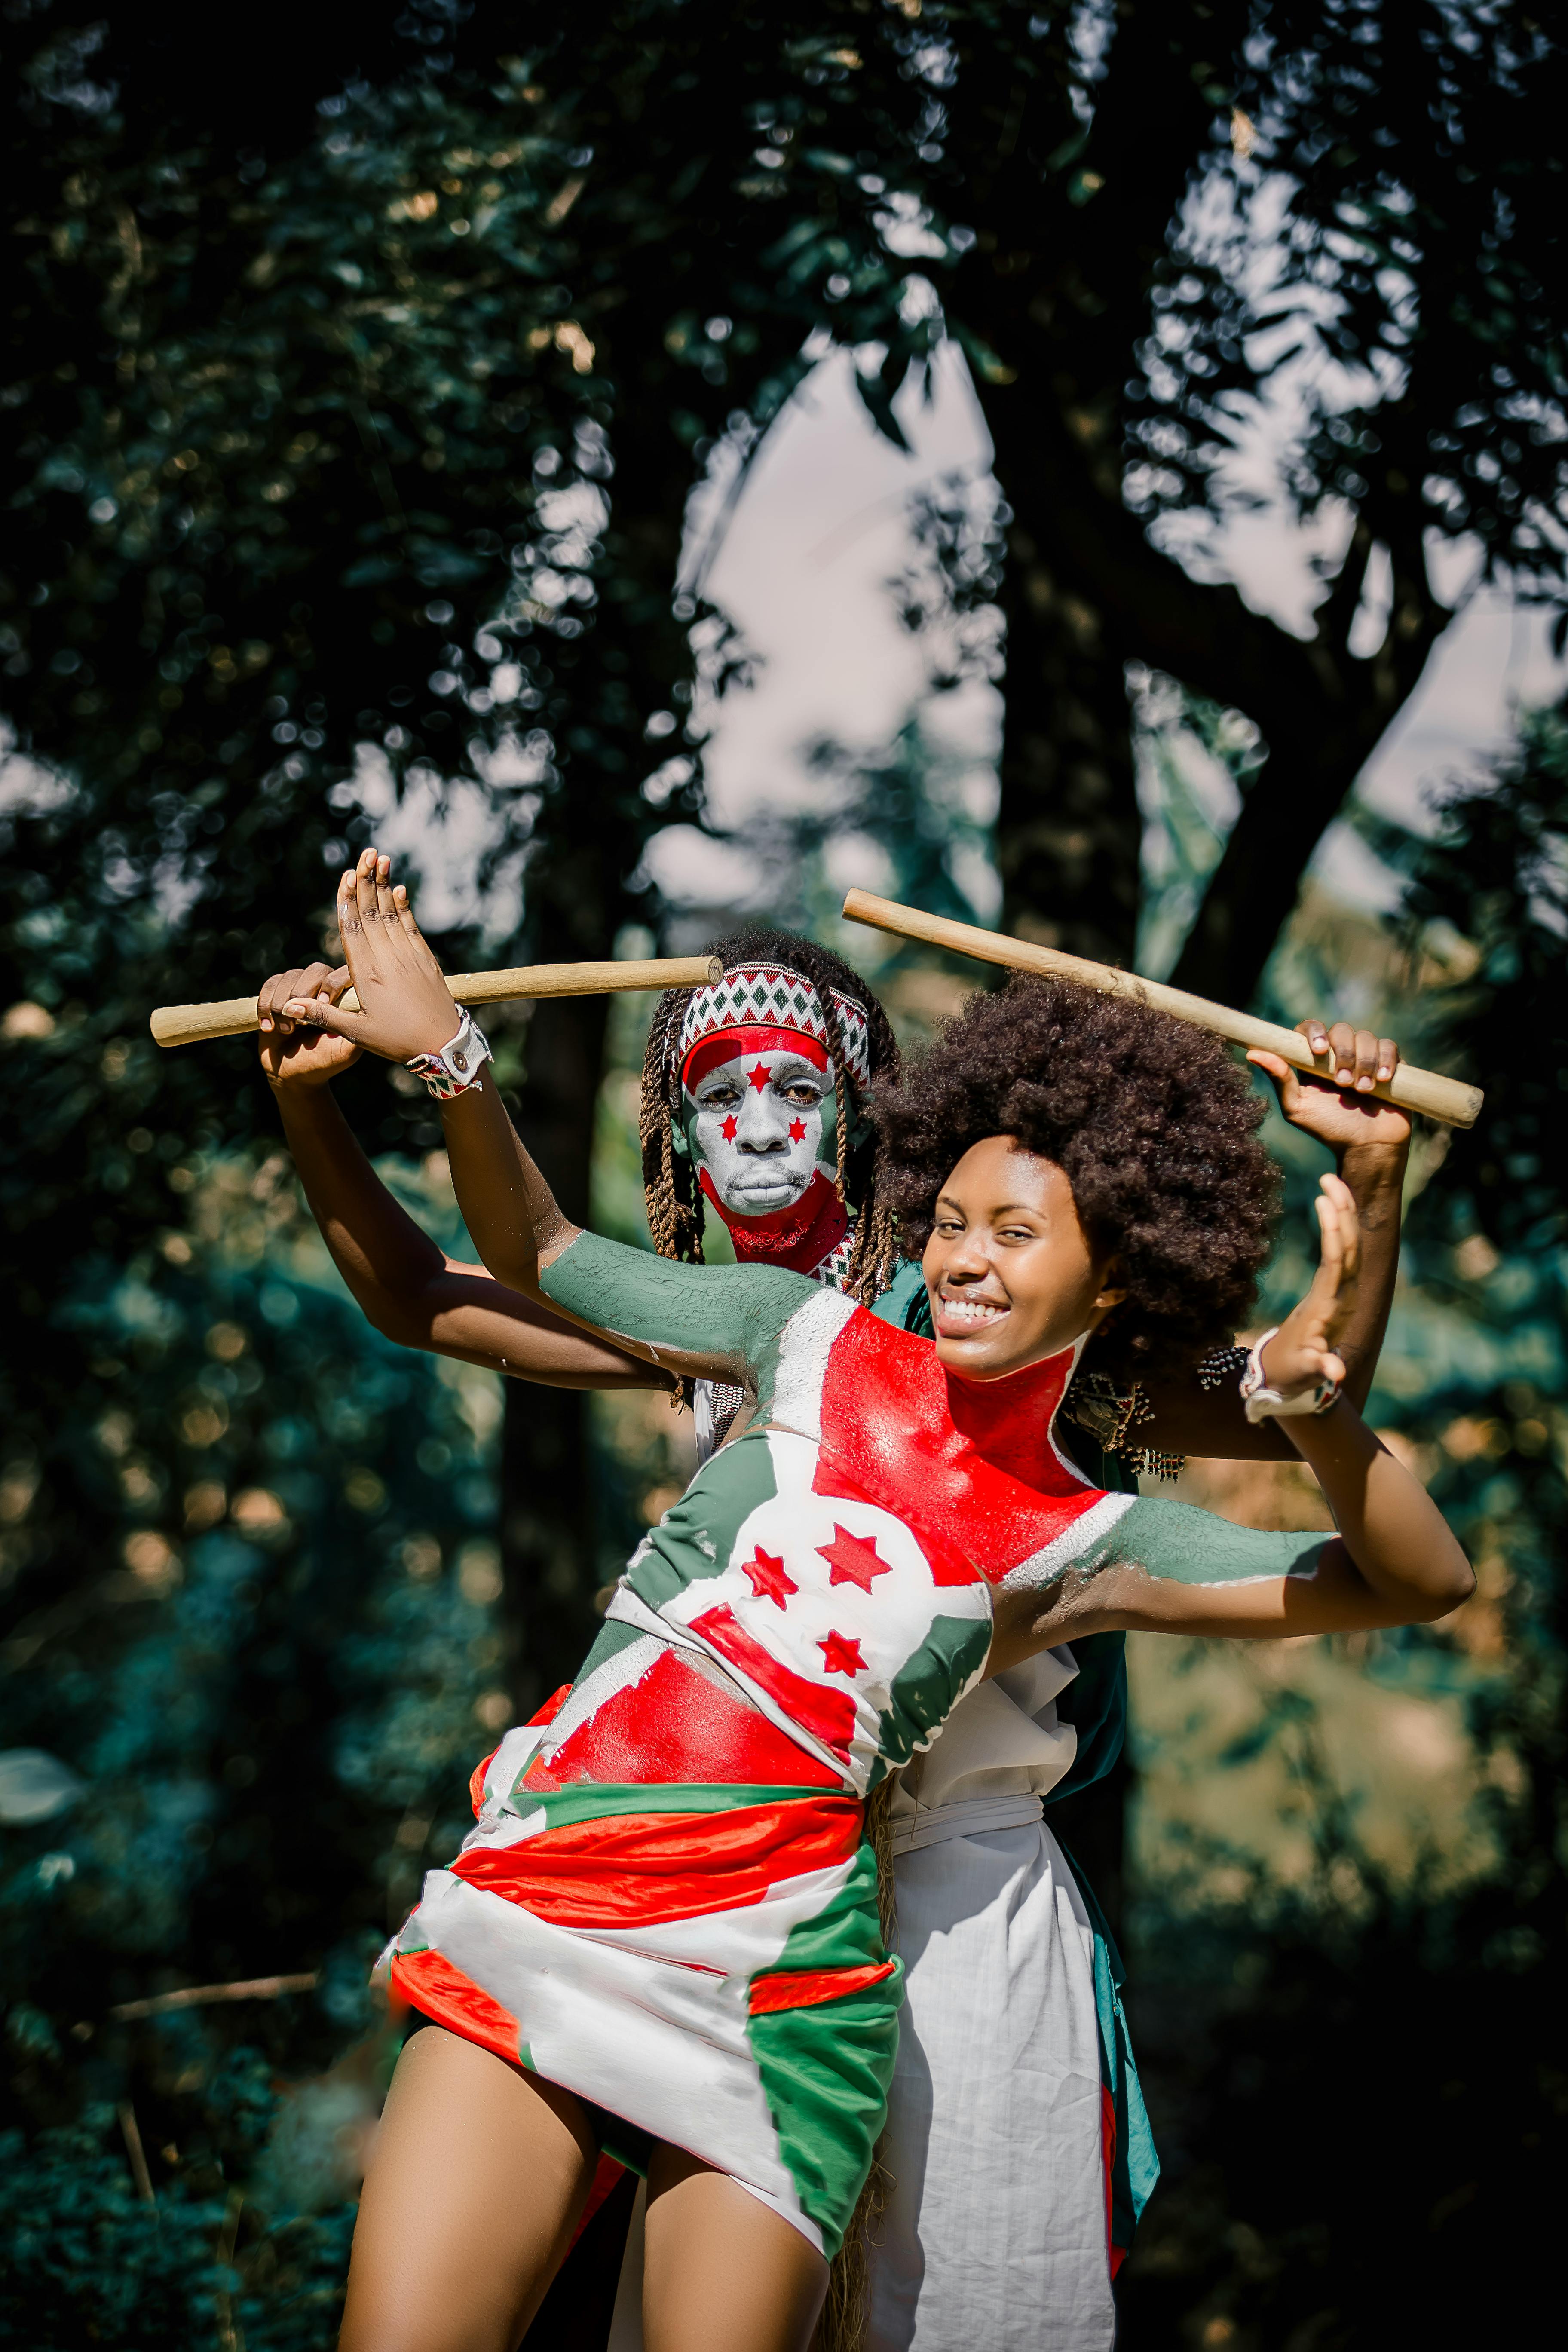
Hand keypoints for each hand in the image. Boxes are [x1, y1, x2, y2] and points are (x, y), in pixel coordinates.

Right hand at [257, 963, 360, 1088]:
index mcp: (344, 998)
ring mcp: (299, 987)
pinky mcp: (277, 993)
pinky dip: (265, 1006)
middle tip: (300, 1023)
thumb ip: (350, 1031)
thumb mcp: (343, 1053)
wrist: (293, 1073)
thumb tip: (350, 1005)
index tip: (322, 1006)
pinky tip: (268, 1028)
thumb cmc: (324, 1062)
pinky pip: (269, 985)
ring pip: (289, 976)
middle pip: (315, 970)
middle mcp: (323, 987)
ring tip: (287, 1031)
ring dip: (283, 1005)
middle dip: (304, 995)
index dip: (331, 985)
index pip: (342, 974)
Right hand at [279, 848, 458, 1064]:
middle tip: (367, 852)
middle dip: (368, 881)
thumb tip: (289, 1006)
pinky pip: (412, 928)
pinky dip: (404, 908)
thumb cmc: (398, 1043)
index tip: (347, 873)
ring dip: (385, 886)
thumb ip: (322, 1016)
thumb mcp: (357, 1033)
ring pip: (392, 915)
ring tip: (382, 859)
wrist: (444, 1047)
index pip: (353, 928)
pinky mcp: (426, 961)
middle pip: (372, 913)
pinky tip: (400, 891)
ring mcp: (409, 957)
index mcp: (368, 974)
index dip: (348, 899)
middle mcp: (389, 959)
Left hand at [1248, 1019, 1410, 1157]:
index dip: (1315, 1032)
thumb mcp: (1298, 1108)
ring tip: (1363, 1090)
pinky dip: (1386, 1060)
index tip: (1319, 1050)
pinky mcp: (1388, 1062)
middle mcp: (1338, 1053)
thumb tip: (1252, 1053)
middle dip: (1343, 1054)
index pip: (1310, 1028)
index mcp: (1314, 1060)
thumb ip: (1280, 1080)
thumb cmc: (1329, 1128)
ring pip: (1366, 1037)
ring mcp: (1365, 1056)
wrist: (1367, 1145)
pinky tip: (1382, 1080)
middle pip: (1341, 1029)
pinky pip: (1389, 1046)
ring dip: (1364, 1063)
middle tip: (1343, 1083)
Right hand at [1258, 1172, 1359, 1401]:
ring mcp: (1341, 1289)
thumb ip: (1321, 1367)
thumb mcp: (1307, 1370)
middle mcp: (1344, 1294)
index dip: (1335, 1234)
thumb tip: (1336, 1373)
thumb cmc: (1295, 1372)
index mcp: (1333, 1308)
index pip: (1337, 1263)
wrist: (1298, 1376)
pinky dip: (1336, 1226)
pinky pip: (1339, 1249)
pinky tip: (1328, 1205)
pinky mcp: (1334, 1287)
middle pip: (1351, 1246)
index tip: (1325, 1203)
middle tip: (1330, 1177)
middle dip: (1344, 1211)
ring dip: (1343, 1212)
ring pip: (1349, 1244)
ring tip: (1330, 1179)